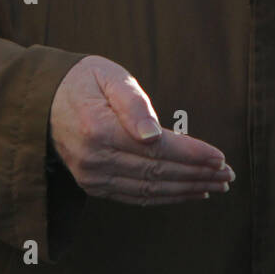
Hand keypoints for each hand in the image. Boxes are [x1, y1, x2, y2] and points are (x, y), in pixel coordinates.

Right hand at [49, 56, 233, 205]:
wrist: (46, 100)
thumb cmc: (86, 81)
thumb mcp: (111, 76)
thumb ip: (133, 103)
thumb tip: (153, 135)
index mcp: (99, 130)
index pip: (157, 149)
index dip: (191, 154)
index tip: (219, 157)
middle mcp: (94, 160)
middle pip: (157, 172)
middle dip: (197, 174)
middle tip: (228, 174)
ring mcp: (92, 177)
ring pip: (149, 189)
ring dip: (186, 189)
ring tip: (217, 185)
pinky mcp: (94, 185)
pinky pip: (136, 196)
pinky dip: (166, 196)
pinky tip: (189, 191)